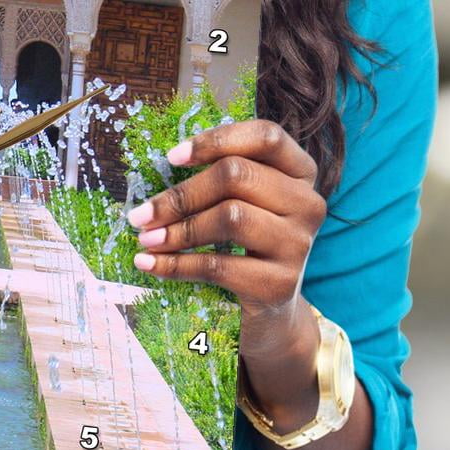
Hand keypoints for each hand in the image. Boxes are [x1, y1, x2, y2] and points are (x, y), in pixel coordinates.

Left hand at [126, 119, 326, 363]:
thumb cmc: (248, 245)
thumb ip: (221, 177)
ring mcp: (298, 244)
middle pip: (237, 175)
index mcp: (300, 172)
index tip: (171, 158)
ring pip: (230, 217)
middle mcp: (308, 203)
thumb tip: (164, 165)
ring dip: (177, 230)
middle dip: (181, 195)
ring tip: (145, 239)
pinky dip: (176, 264)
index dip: (217, 140)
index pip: (266, 136)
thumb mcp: (246, 203)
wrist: (273, 313)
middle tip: (141, 214)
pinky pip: (218, 265)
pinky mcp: (281, 284)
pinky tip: (149, 264)